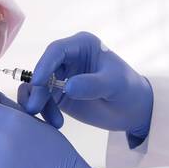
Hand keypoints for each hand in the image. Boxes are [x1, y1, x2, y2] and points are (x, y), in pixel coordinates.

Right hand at [18, 31, 153, 143]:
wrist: (133, 110)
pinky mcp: (59, 95)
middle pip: (44, 69)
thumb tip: (68, 87)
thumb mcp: (115, 84)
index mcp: (82, 45)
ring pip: (39, 86)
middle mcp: (68, 58)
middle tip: (35, 108)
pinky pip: (43, 100)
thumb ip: (93, 84)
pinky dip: (44, 111)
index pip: (56, 50)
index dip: (45, 64)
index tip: (39, 82)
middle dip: (38, 89)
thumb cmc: (128, 89)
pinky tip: (55, 123)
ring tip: (53, 121)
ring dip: (39, 102)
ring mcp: (62, 76)